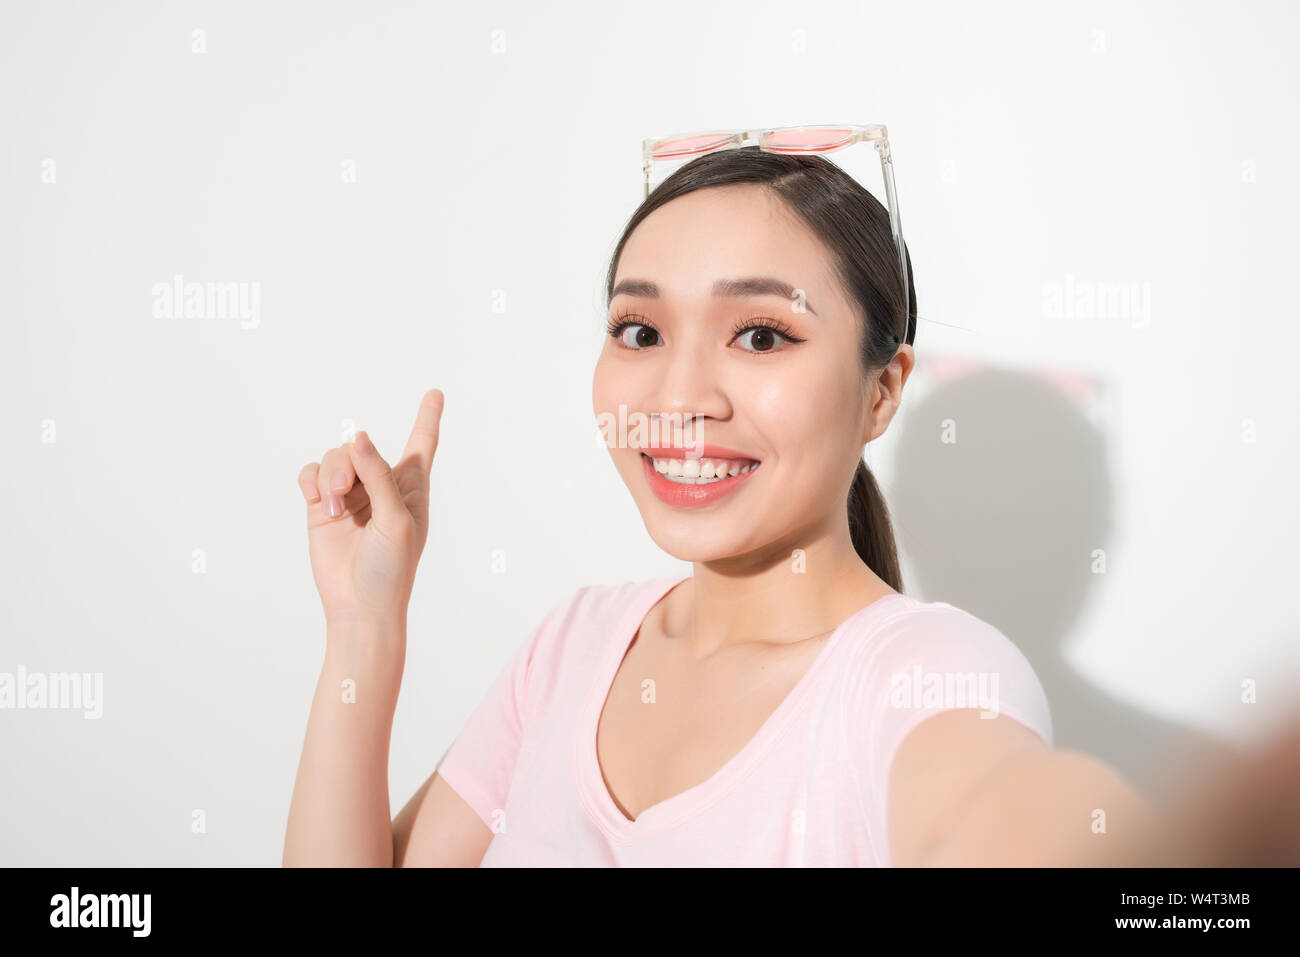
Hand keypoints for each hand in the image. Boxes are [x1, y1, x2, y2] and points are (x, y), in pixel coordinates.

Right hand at [297, 389, 444, 628]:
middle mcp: (381, 486)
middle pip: (362, 447)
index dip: (428, 417)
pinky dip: (312, 479)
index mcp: (411, 488)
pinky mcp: (323, 506)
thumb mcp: (396, 520)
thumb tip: (359, 438)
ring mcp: (351, 495)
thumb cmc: (391, 568)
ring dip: (331, 474)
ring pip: (336, 456)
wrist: (359, 606)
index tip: (436, 392)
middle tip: (343, 490)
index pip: (422, 445)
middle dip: (351, 460)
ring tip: (333, 505)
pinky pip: (313, 473)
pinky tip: (316, 499)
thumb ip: (378, 476)